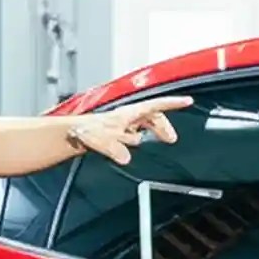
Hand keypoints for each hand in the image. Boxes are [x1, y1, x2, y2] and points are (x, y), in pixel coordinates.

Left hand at [67, 95, 193, 164]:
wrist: (70, 134)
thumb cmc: (85, 131)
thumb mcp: (102, 140)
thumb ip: (115, 148)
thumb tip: (126, 157)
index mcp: (127, 114)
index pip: (154, 106)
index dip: (171, 104)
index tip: (187, 101)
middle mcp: (126, 118)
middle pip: (152, 118)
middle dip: (163, 127)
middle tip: (170, 139)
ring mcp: (121, 125)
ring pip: (143, 127)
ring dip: (150, 133)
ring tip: (157, 140)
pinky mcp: (116, 134)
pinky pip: (133, 136)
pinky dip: (137, 140)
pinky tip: (131, 148)